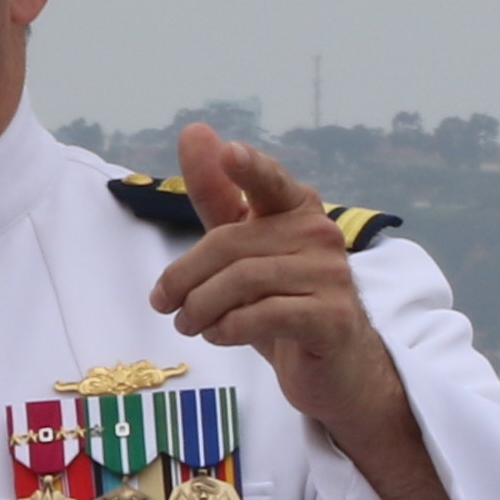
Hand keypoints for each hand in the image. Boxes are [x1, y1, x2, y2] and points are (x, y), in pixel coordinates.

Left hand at [146, 125, 455, 499]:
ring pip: (243, 281)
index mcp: (297, 208)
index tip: (228, 153)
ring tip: (188, 325)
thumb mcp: (243, 249)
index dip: (248, 168)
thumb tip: (194, 131)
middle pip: (231, 244)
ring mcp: (332, 274)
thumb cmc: (283, 302)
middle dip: (185, 276)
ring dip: (201, 308)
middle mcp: (320, 233)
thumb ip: (217, 194)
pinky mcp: (333, 317)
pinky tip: (219, 336)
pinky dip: (229, 327)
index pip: (269, 181)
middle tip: (163, 303)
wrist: (336, 368)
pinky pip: (266, 315)